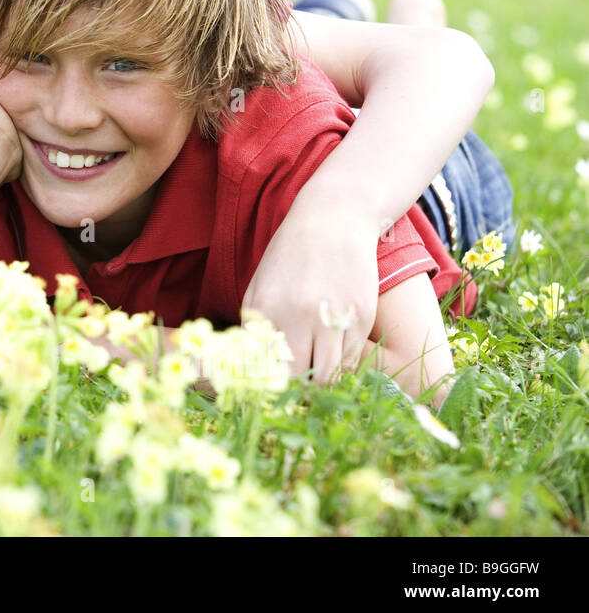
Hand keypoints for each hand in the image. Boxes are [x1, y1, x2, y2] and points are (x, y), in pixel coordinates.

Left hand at [241, 200, 379, 387]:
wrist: (333, 219)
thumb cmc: (288, 258)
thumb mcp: (259, 287)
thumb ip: (255, 329)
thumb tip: (251, 371)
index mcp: (268, 308)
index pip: (267, 368)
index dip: (270, 387)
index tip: (271, 393)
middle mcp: (302, 314)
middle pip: (300, 378)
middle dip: (296, 387)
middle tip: (293, 386)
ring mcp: (336, 316)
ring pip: (330, 375)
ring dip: (320, 378)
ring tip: (312, 367)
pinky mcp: (362, 316)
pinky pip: (351, 359)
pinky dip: (340, 362)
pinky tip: (331, 346)